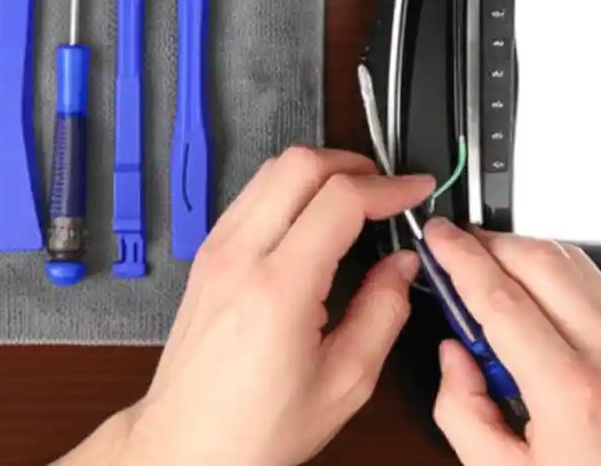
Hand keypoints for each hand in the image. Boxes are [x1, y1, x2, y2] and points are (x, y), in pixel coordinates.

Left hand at [60, 146, 432, 465]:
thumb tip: (403, 265)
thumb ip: (383, 313)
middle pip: (300, 164)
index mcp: (278, 289)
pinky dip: (293, 189)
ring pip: (272, 170)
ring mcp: (216, 251)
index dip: (389, 186)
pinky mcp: (208, 256)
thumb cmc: (253, 428)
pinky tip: (317, 218)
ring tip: (358, 199)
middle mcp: (240, 257)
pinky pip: (253, 195)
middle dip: (355, 164)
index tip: (416, 190)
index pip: (340, 199)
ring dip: (322, 171)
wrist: (184, 446)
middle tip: (389, 189)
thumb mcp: (345, 383)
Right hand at [423, 219, 600, 465]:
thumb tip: (453, 356)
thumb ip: (464, 412)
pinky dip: (566, 274)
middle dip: (490, 242)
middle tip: (456, 246)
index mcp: (570, 392)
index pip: (501, 299)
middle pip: (541, 262)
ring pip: (577, 263)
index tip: (438, 237)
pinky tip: (544, 293)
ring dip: (527, 253)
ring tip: (493, 268)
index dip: (460, 259)